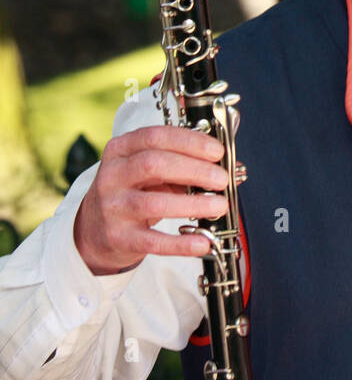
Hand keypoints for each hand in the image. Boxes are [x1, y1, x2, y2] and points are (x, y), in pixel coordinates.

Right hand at [73, 126, 227, 275]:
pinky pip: (153, 240)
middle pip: (154, 165)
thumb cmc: (130, 192)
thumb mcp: (148, 172)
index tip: (217, 151)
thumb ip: (182, 166)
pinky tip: (203, 241)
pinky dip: (181, 243)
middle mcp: (112, 175)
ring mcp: (113, 207)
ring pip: (154, 203)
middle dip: (195, 170)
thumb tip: (229, 170)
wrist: (94, 229)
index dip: (190, 142)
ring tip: (219, 206)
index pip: (155, 137)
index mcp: (121, 150)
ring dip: (193, 204)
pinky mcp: (118, 237)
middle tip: (222, 179)